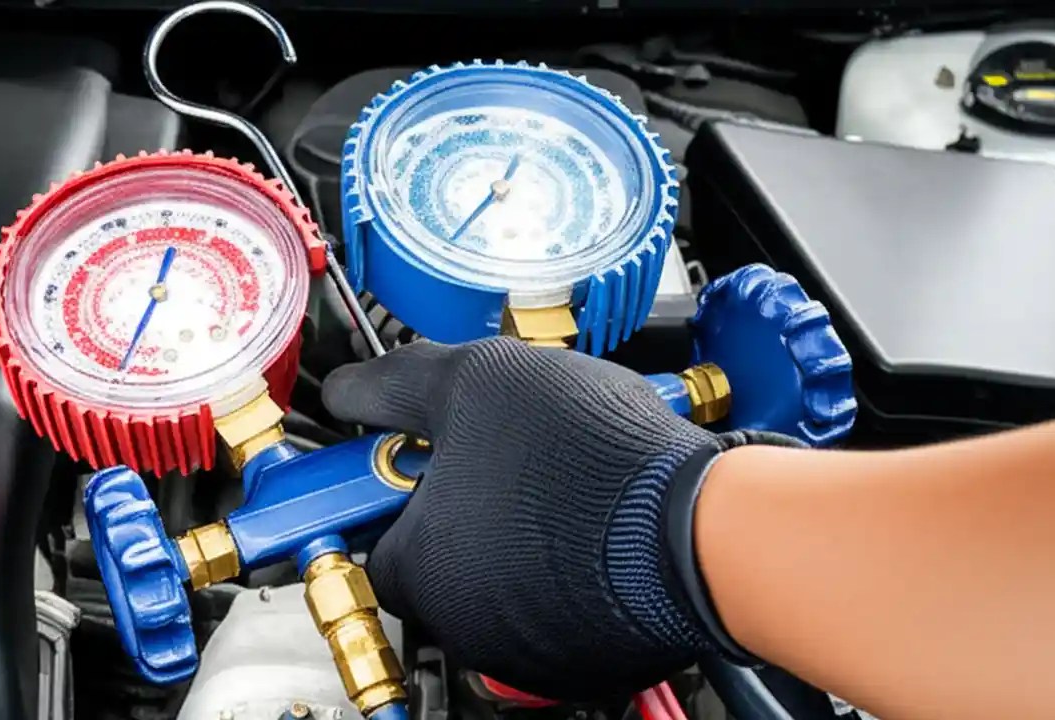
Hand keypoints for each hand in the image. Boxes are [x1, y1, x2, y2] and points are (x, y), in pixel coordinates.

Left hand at [323, 338, 790, 698]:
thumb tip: (350, 386)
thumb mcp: (473, 380)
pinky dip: (572, 567)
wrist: (704, 522)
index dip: (401, 485)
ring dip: (522, 535)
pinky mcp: (594, 661)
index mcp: (422, 572)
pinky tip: (598, 519)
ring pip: (505, 583)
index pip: (377, 536)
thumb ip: (396, 384)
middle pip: (442, 562)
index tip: (422, 457)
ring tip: (561, 482)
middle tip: (503, 458)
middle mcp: (467, 628)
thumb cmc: (589, 459)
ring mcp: (533, 653)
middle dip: (468, 509)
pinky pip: (562, 606)